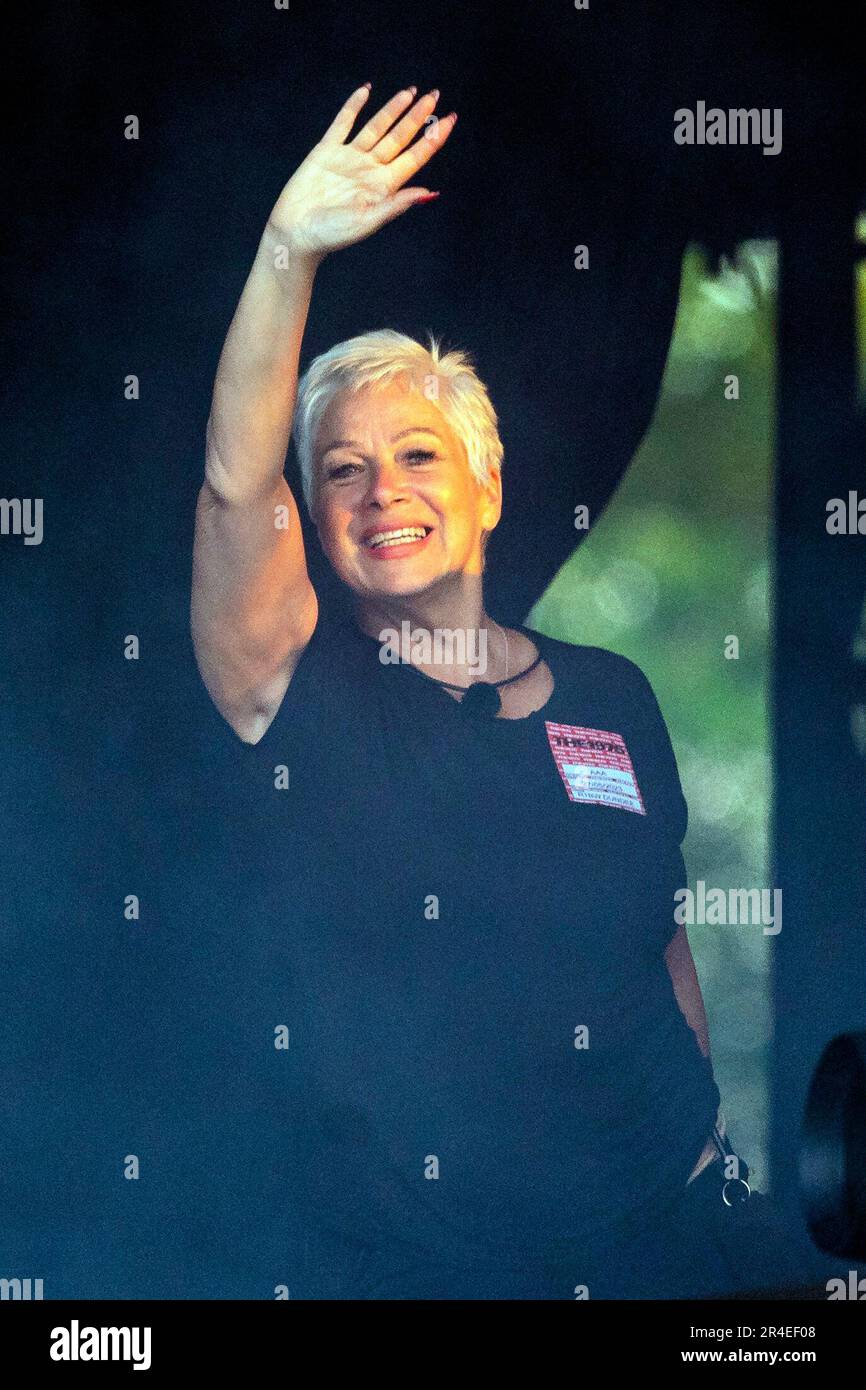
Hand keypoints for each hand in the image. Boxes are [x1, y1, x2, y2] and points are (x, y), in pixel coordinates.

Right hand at [267, 85, 455, 259]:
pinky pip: (343, 124)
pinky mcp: (326, 152)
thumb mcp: (368, 221)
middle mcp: (370, 169)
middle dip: (418, 117)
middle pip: (400, 137)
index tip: (450, 119)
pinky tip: (366, 90)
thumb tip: (428, 193)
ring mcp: (349, 158)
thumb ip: (396, 205)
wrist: (296, 233)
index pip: (415, 157)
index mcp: (384, 186)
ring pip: (377, 127)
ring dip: (393, 109)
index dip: (434, 138)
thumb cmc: (332, 234)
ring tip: (410, 92)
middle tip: (435, 95)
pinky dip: (354, 106)